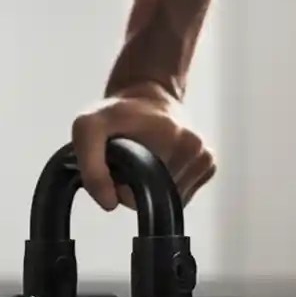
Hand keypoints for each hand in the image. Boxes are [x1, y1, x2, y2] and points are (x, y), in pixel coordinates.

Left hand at [71, 82, 215, 210]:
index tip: (116, 162)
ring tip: (143, 157)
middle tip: (128, 157)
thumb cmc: (115, 113)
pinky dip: (165, 184)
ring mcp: (205, 158)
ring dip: (151, 186)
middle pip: (157, 198)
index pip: (141, 192)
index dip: (121, 185)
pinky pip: (181, 194)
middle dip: (136, 186)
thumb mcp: (87, 128)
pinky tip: (158, 162)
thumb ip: (90, 167)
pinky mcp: (208, 165)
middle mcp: (194, 149)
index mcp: (171, 139)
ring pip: (170, 199)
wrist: (147, 92)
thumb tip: (110, 204)